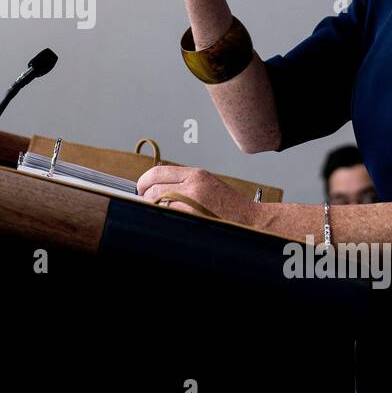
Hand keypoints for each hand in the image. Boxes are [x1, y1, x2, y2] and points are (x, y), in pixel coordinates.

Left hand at [136, 165, 255, 225]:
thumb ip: (184, 183)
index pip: (158, 172)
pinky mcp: (193, 216)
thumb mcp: (207, 185)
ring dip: (153, 208)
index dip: (144, 181)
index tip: (141, 188)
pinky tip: (167, 220)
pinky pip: (168, 215)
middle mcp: (193, 184)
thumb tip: (157, 188)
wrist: (251, 220)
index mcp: (196, 174)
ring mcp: (192, 201)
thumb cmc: (229, 206)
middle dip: (145, 197)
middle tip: (146, 203)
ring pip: (158, 202)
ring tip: (156, 212)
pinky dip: (163, 217)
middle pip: (154, 187)